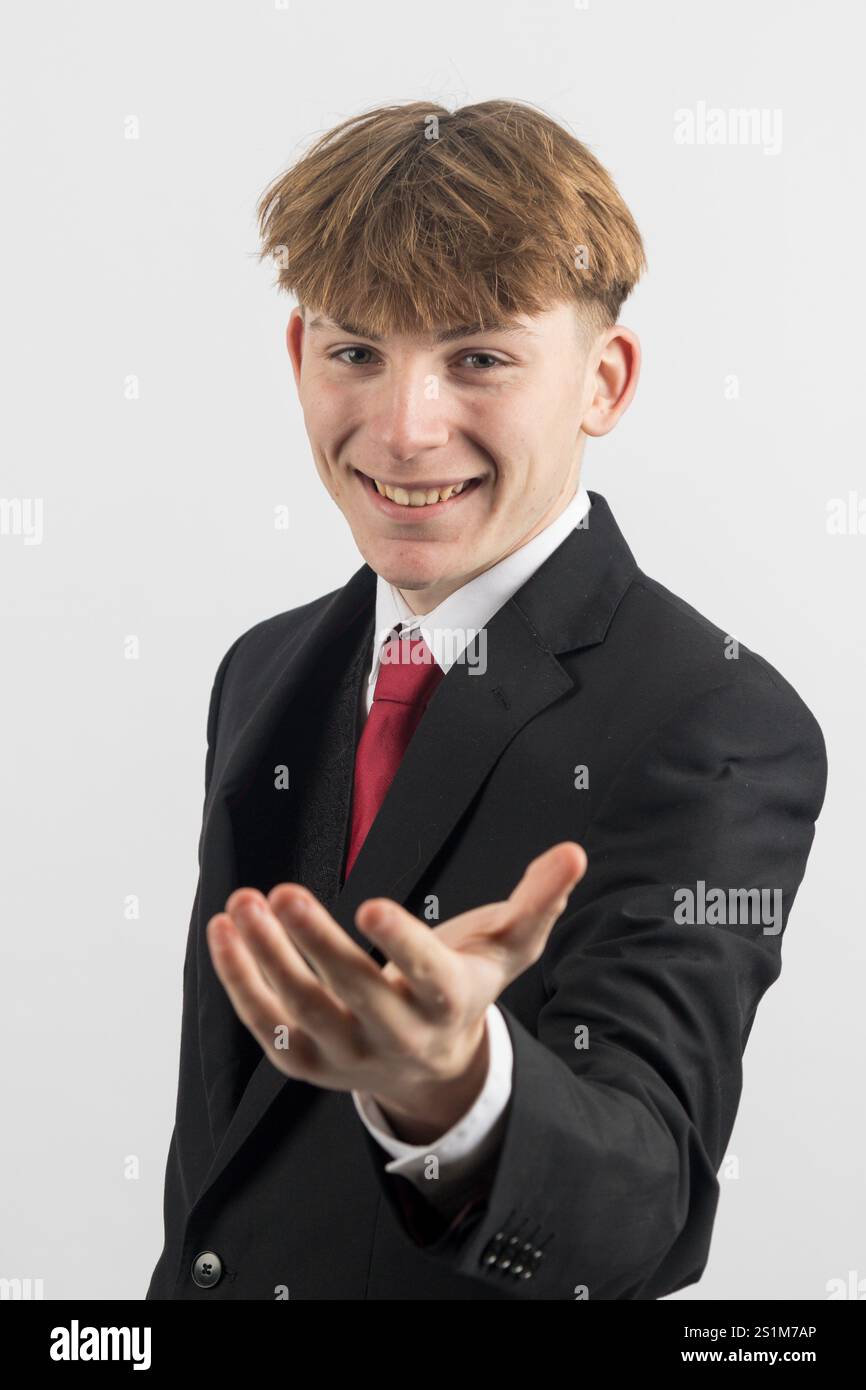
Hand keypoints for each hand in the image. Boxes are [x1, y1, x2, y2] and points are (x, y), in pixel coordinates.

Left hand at [205, 841, 586, 1137]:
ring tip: (241, 904)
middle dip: (316, 945)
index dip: (400, 944)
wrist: (432, 1070)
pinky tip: (223, 931)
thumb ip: (538, 899)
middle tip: (283, 892)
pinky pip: (266, 1025)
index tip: (370, 903)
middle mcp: (397, 1037)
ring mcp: (347, 1056)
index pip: (426, 978)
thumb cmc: (465, 987)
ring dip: (265, 959)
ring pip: (300, 1013)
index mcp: (449, 1004)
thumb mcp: (507, 947)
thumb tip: (574, 851)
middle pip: (353, 995)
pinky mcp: (307, 1064)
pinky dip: (239, 981)